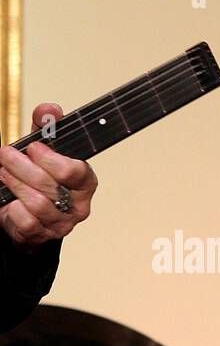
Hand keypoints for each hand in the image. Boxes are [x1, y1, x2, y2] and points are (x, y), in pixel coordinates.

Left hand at [0, 103, 96, 246]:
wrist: (26, 212)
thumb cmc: (39, 177)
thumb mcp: (42, 150)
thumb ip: (46, 129)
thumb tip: (50, 109)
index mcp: (85, 182)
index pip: (75, 171)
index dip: (51, 159)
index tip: (33, 147)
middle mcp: (79, 206)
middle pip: (50, 185)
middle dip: (21, 166)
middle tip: (5, 154)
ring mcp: (62, 224)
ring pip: (38, 203)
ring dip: (14, 183)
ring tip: (3, 172)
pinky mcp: (43, 236)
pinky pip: (26, 220)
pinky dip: (13, 208)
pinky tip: (10, 200)